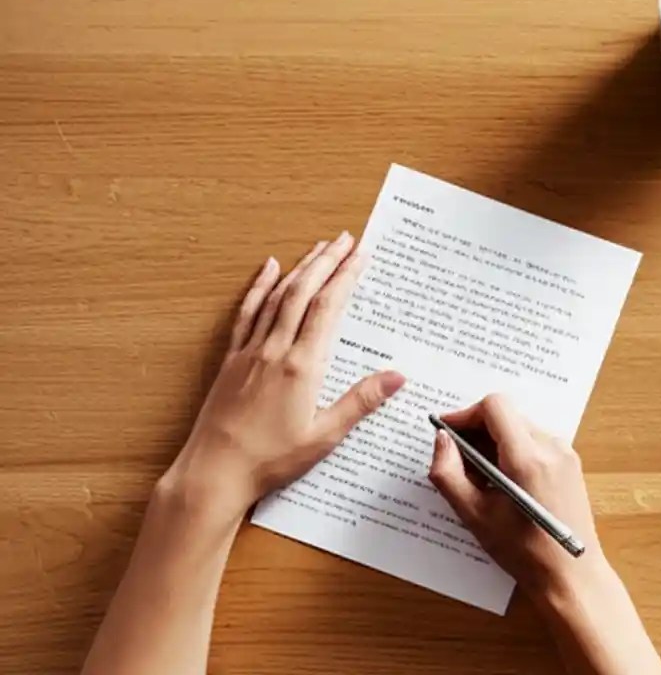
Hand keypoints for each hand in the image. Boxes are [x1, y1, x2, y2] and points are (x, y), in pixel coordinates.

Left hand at [161, 234, 405, 514]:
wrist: (213, 472)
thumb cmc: (269, 460)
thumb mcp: (324, 436)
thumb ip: (360, 402)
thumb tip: (397, 376)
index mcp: (301, 367)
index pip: (327, 308)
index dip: (345, 276)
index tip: (360, 253)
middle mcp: (274, 350)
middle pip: (302, 292)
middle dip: (326, 261)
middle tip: (345, 238)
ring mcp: (250, 352)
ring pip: (277, 297)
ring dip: (300, 268)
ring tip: (318, 248)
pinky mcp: (232, 360)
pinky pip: (247, 313)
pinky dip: (259, 287)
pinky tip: (268, 269)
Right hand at [428, 394, 605, 598]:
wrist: (570, 575)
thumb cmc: (522, 551)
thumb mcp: (474, 515)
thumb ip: (448, 473)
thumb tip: (442, 440)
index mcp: (527, 457)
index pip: (495, 406)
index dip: (465, 414)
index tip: (446, 432)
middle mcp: (551, 447)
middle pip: (507, 415)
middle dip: (477, 429)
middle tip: (456, 458)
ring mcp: (565, 453)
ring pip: (520, 427)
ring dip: (495, 440)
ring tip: (478, 475)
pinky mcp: (571, 463)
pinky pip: (535, 441)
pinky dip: (513, 450)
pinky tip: (502, 480)